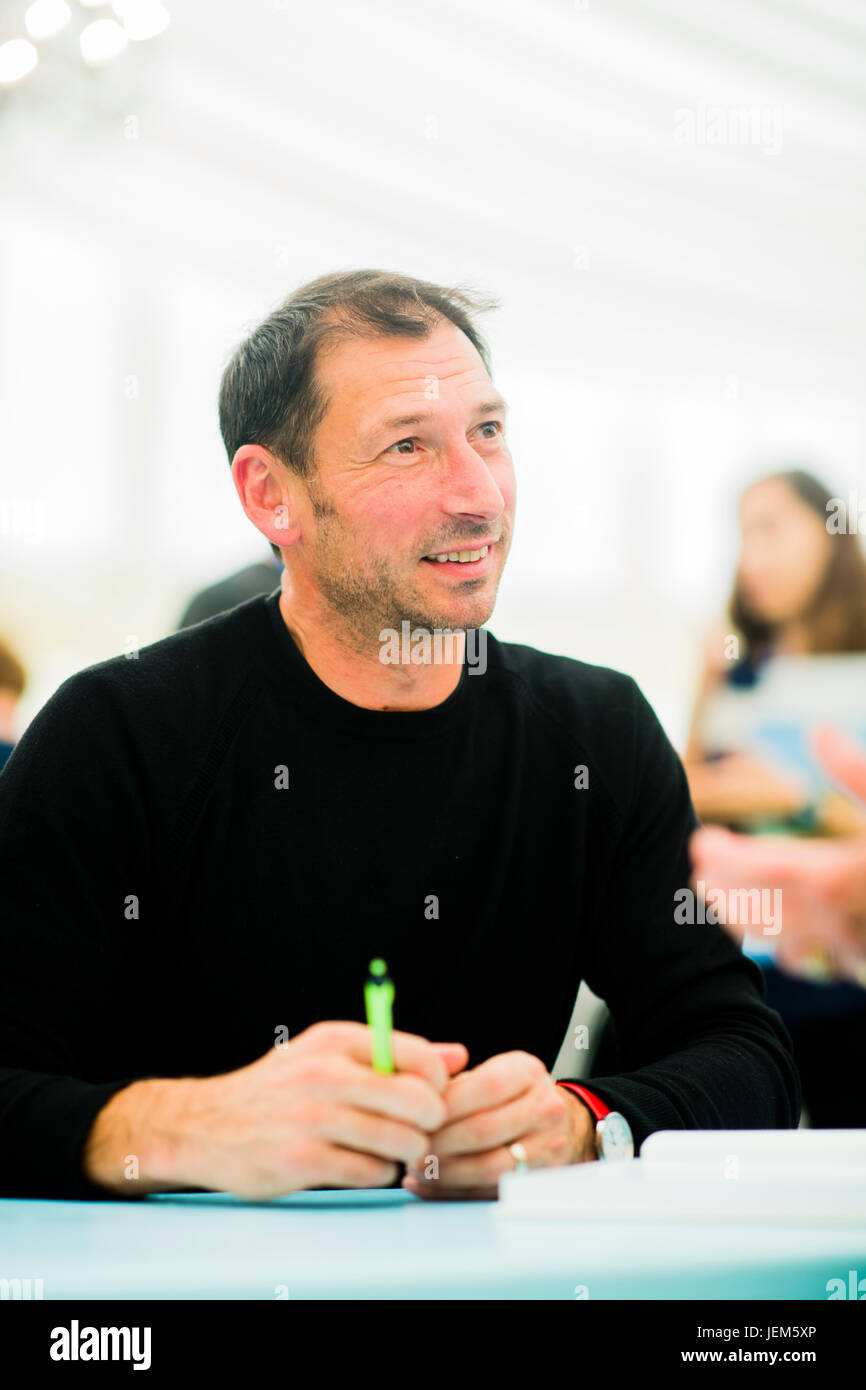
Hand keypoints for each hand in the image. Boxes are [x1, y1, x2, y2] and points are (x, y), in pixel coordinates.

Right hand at [162, 1021, 468, 1199]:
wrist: (207, 1126)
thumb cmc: (279, 1091)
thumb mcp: (328, 1056)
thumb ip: (394, 1055)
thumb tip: (458, 1055)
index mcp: (335, 1041)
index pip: (418, 1057)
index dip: (437, 1084)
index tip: (428, 1097)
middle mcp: (325, 1074)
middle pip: (418, 1101)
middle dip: (429, 1122)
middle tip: (418, 1130)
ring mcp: (312, 1119)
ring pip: (401, 1141)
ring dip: (406, 1152)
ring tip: (391, 1149)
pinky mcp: (302, 1161)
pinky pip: (372, 1173)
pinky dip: (377, 1174)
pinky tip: (360, 1165)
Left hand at [401, 1051, 595, 1200]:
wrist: (560, 1120)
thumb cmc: (512, 1094)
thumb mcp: (493, 1070)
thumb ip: (455, 1081)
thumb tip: (416, 1097)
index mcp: (527, 1073)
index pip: (487, 1087)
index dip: (448, 1106)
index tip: (418, 1118)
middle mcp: (544, 1109)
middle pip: (485, 1131)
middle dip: (440, 1144)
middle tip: (411, 1150)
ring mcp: (548, 1146)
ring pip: (491, 1168)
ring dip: (446, 1174)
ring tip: (417, 1171)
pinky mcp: (540, 1180)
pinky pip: (492, 1192)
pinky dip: (455, 1193)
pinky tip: (429, 1187)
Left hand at [689, 726, 865, 984]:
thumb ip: (859, 772)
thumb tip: (819, 731)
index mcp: (842, 877)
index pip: (767, 868)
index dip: (728, 858)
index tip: (701, 845)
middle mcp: (842, 921)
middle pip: (766, 910)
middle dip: (727, 894)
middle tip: (696, 880)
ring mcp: (856, 952)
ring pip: (787, 945)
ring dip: (751, 924)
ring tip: (722, 908)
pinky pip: (821, 965)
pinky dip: (794, 951)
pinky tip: (787, 944)